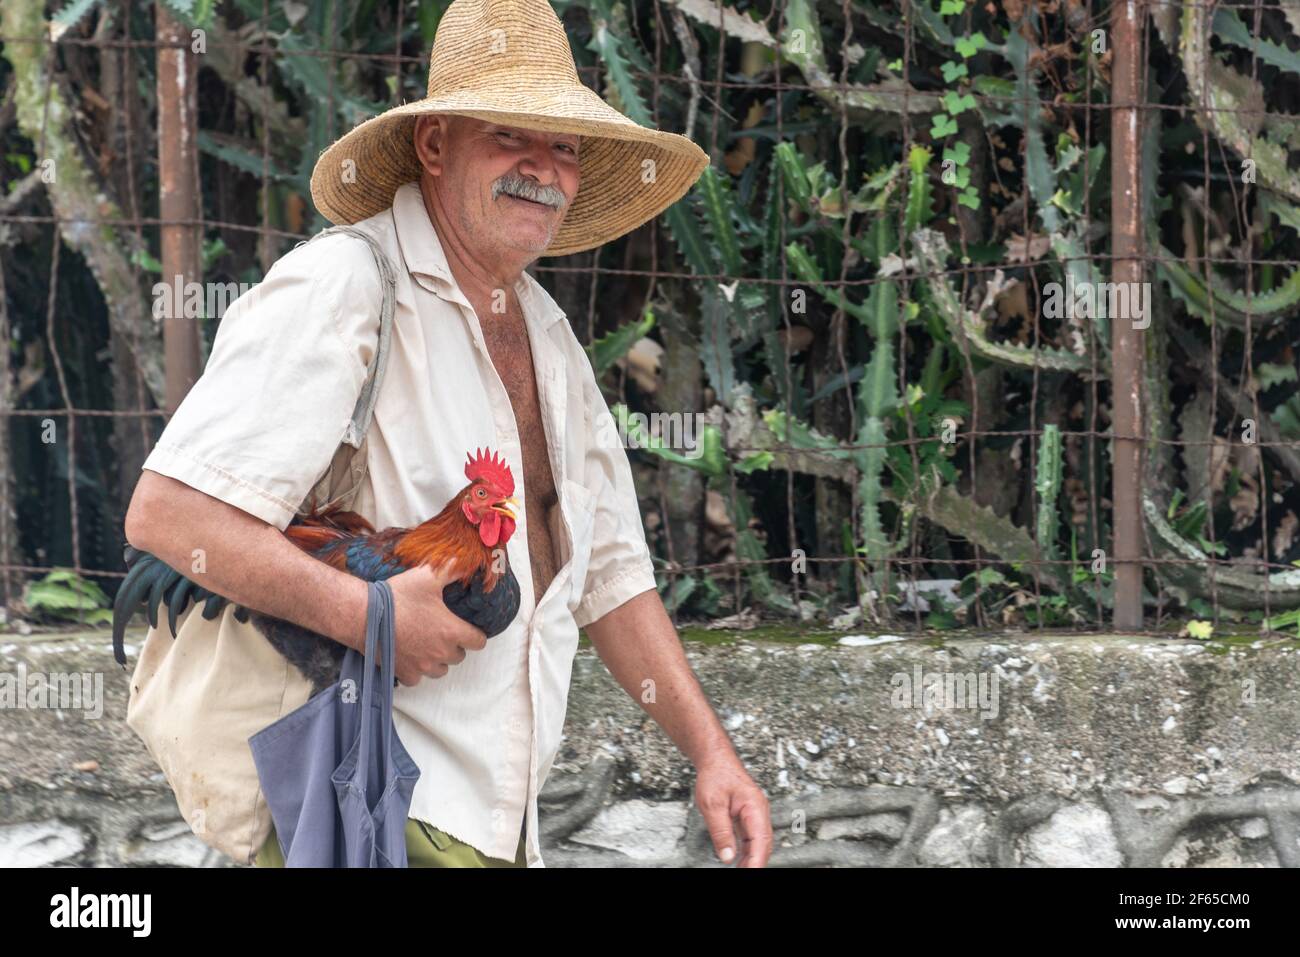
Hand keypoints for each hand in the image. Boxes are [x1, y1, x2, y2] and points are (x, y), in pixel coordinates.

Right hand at [386, 561, 485, 685]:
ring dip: (438, 660)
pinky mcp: (405, 673)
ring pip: (441, 670)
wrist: (363, 615)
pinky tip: (409, 655)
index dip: (475, 634)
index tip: (465, 627)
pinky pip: (418, 678)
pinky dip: (416, 670)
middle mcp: (440, 653)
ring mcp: (422, 666)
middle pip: (459, 656)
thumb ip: (452, 569)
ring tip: (426, 643)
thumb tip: (467, 562)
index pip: (479, 642)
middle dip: (454, 645)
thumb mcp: (427, 576)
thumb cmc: (397, 596)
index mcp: (451, 631)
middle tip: (440, 630)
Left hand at [694, 755, 771, 866]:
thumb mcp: (712, 805)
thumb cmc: (716, 775)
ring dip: (751, 858)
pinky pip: (750, 838)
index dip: (757, 859)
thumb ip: (721, 832)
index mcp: (755, 806)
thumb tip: (727, 856)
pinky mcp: (747, 817)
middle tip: (744, 874)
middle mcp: (759, 811)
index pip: (761, 839)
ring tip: (741, 871)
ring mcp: (754, 814)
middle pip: (763, 843)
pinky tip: (740, 860)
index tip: (751, 872)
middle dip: (756, 862)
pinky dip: (746, 851)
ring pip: (758, 842)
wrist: (715, 760)